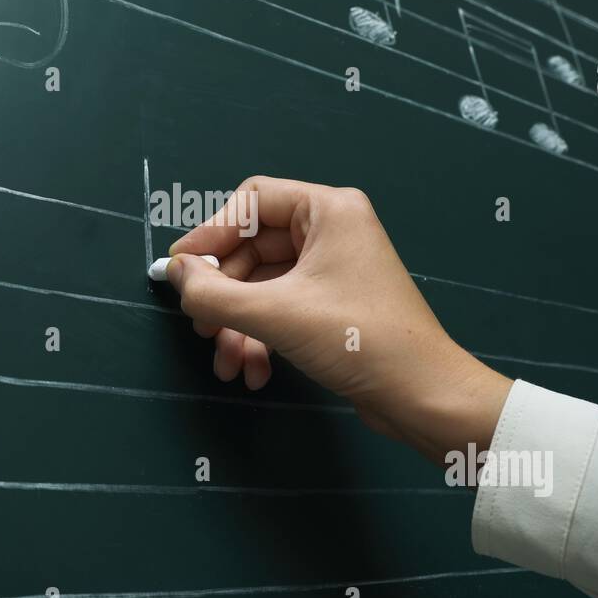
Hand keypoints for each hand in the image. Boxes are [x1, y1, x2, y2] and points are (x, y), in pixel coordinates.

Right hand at [166, 176, 511, 462]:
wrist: (423, 396)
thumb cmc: (358, 340)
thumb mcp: (274, 315)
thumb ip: (213, 293)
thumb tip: (174, 273)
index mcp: (328, 210)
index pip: (251, 202)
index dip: (210, 233)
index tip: (178, 269)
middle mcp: (333, 231)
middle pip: (252, 248)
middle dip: (223, 295)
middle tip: (199, 328)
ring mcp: (335, 269)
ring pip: (263, 286)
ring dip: (238, 325)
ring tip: (226, 362)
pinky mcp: (335, 306)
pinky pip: (281, 309)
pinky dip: (261, 338)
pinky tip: (253, 371)